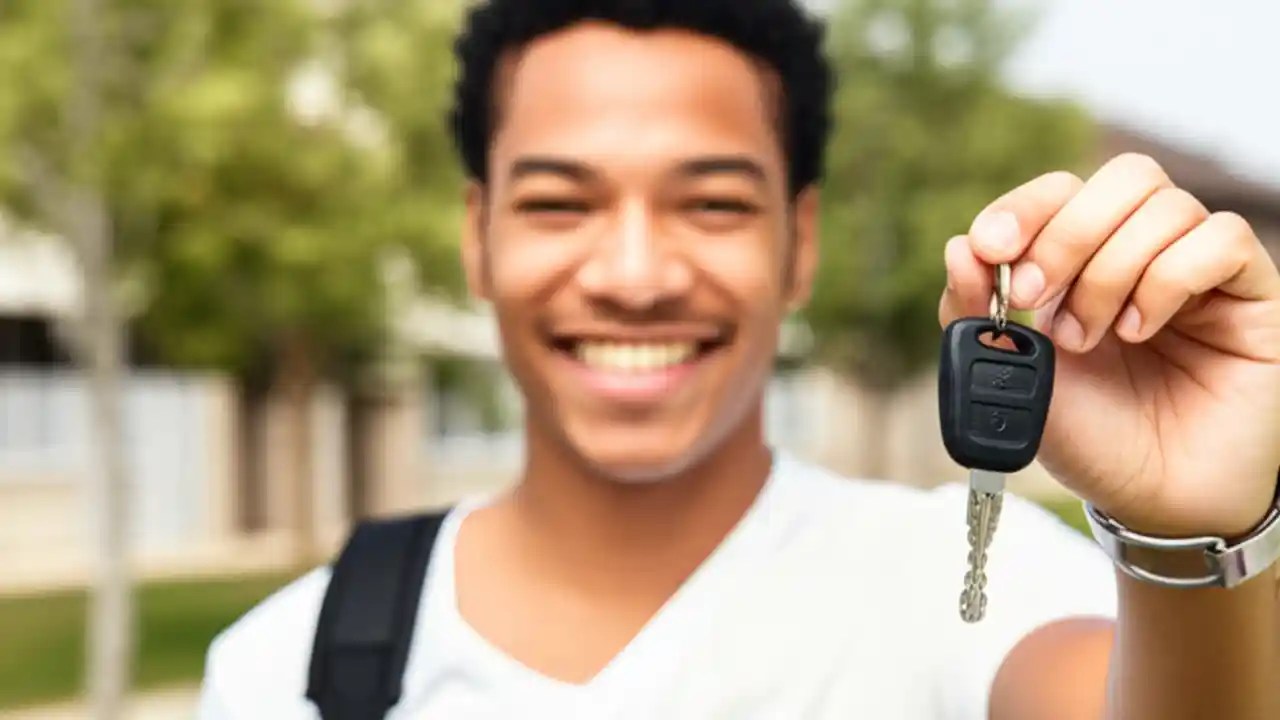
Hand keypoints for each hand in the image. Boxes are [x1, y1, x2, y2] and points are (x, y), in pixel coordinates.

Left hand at [939, 153, 1279, 538]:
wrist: (1152, 500)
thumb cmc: (1091, 437)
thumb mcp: (1015, 375)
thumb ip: (976, 313)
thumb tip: (959, 248)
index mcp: (1087, 260)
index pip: (1064, 190)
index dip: (1025, 207)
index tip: (990, 247)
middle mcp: (1145, 251)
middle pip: (1123, 178)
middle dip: (1066, 234)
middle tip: (1037, 302)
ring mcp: (1199, 268)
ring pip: (1167, 206)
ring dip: (1113, 271)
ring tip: (1093, 337)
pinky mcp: (1250, 293)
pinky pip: (1223, 238)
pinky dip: (1171, 278)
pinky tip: (1143, 331)